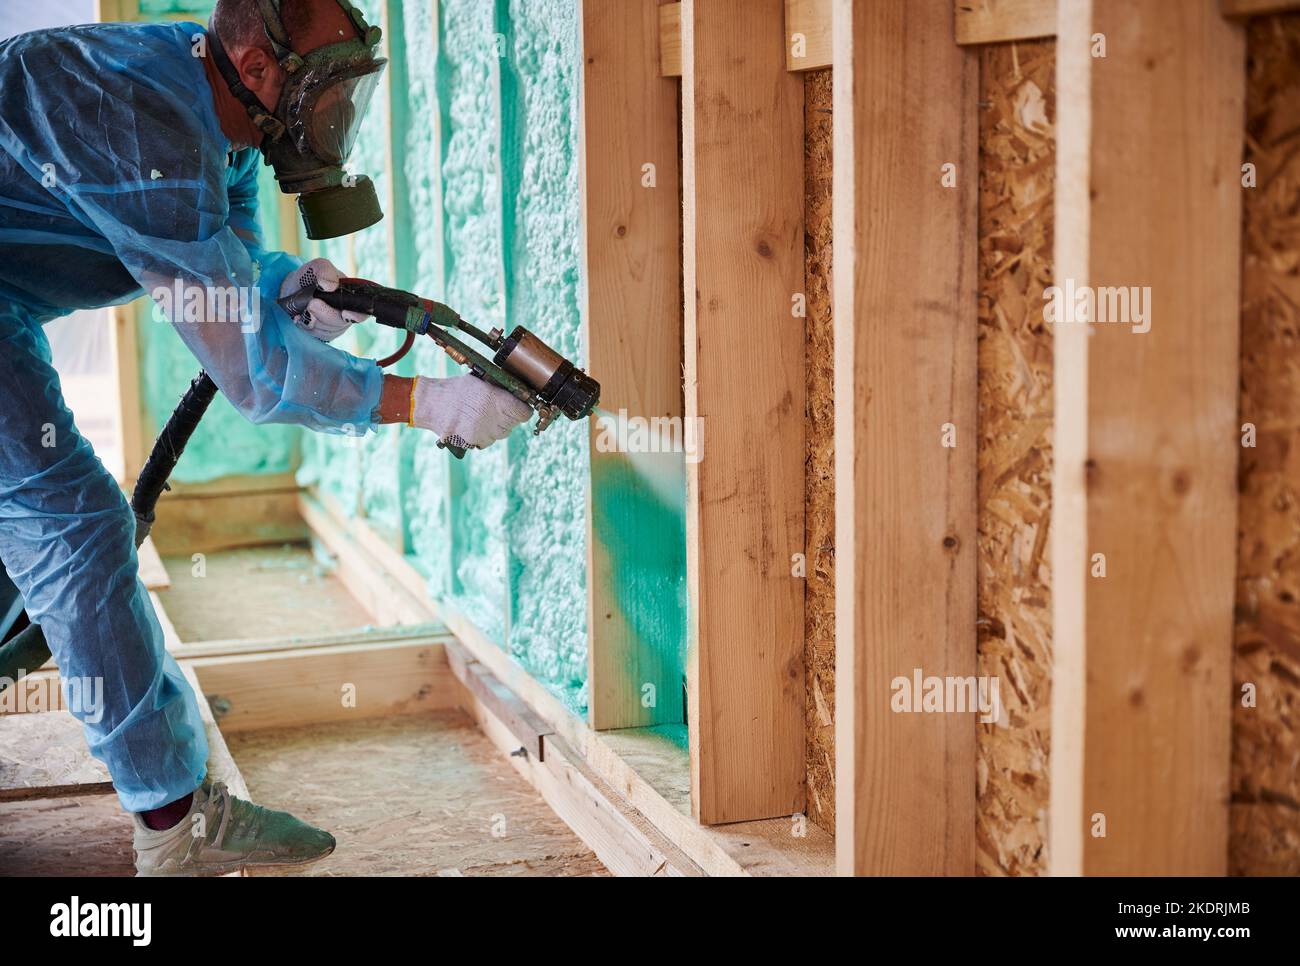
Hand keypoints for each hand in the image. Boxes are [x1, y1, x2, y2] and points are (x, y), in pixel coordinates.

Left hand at [278, 258, 366, 341]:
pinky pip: (320, 336)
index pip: (363, 310)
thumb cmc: (308, 278)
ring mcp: (336, 324)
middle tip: (311, 304)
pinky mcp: (325, 333)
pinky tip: (299, 318)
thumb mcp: (316, 267)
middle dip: (326, 314)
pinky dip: (307, 327)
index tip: (345, 313)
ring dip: (314, 321)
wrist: (291, 290)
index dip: (357, 315)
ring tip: (302, 309)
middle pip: (343, 322)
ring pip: (330, 330)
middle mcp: (348, 311)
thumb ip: (325, 271)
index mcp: (352, 295)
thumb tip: (330, 286)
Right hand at [410, 374, 531, 449]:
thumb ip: (500, 389)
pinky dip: (486, 434)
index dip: (523, 409)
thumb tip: (518, 393)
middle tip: (498, 409)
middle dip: (509, 417)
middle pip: (514, 424)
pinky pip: (488, 440)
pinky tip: (475, 424)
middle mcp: (492, 418)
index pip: (524, 413)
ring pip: (502, 434)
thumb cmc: (455, 390)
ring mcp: (484, 432)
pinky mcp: (474, 442)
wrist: (431, 404)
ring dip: (498, 426)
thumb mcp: (480, 381)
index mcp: (497, 400)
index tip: (520, 406)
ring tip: (483, 415)